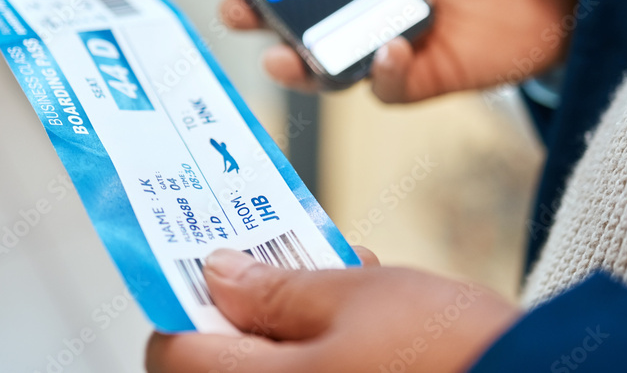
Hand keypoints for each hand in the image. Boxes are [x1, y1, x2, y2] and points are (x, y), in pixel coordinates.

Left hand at [145, 248, 518, 372]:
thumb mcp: (360, 294)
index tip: (218, 265)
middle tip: (293, 268)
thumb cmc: (454, 353)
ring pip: (268, 372)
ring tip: (350, 287)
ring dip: (293, 327)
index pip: (172, 349)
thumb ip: (276, 286)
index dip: (190, 299)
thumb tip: (217, 272)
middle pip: (216, 365)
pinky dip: (320, 356)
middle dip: (252, 309)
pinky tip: (368, 324)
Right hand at [220, 0, 576, 101]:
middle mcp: (371, 2)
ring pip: (328, 60)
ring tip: (282, 53)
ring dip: (299, 60)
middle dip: (262, 16)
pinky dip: (379, 72)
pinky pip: (385, 85)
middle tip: (236, 11)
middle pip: (301, 16)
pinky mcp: (421, 76)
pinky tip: (387, 50)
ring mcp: (392, 41)